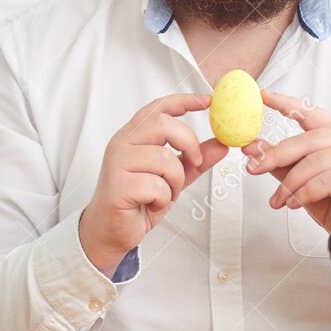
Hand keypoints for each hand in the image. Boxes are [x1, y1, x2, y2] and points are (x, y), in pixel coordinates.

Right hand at [79, 93, 228, 275]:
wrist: (110, 230)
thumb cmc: (137, 201)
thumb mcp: (172, 178)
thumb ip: (194, 160)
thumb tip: (221, 145)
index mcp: (133, 136)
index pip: (158, 107)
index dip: (184, 101)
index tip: (207, 101)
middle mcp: (123, 143)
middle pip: (163, 124)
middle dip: (188, 143)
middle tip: (196, 160)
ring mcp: (117, 163)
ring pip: (164, 158)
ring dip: (175, 180)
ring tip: (166, 193)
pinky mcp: (118, 186)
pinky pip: (155, 185)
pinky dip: (162, 198)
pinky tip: (152, 204)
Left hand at [242, 89, 330, 267]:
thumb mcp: (301, 179)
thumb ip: (280, 162)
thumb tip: (251, 147)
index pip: (310, 111)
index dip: (286, 102)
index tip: (262, 95)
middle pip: (306, 140)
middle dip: (275, 155)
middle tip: (252, 168)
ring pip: (313, 163)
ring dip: (289, 184)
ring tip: (277, 201)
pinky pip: (324, 181)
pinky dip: (304, 193)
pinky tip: (294, 204)